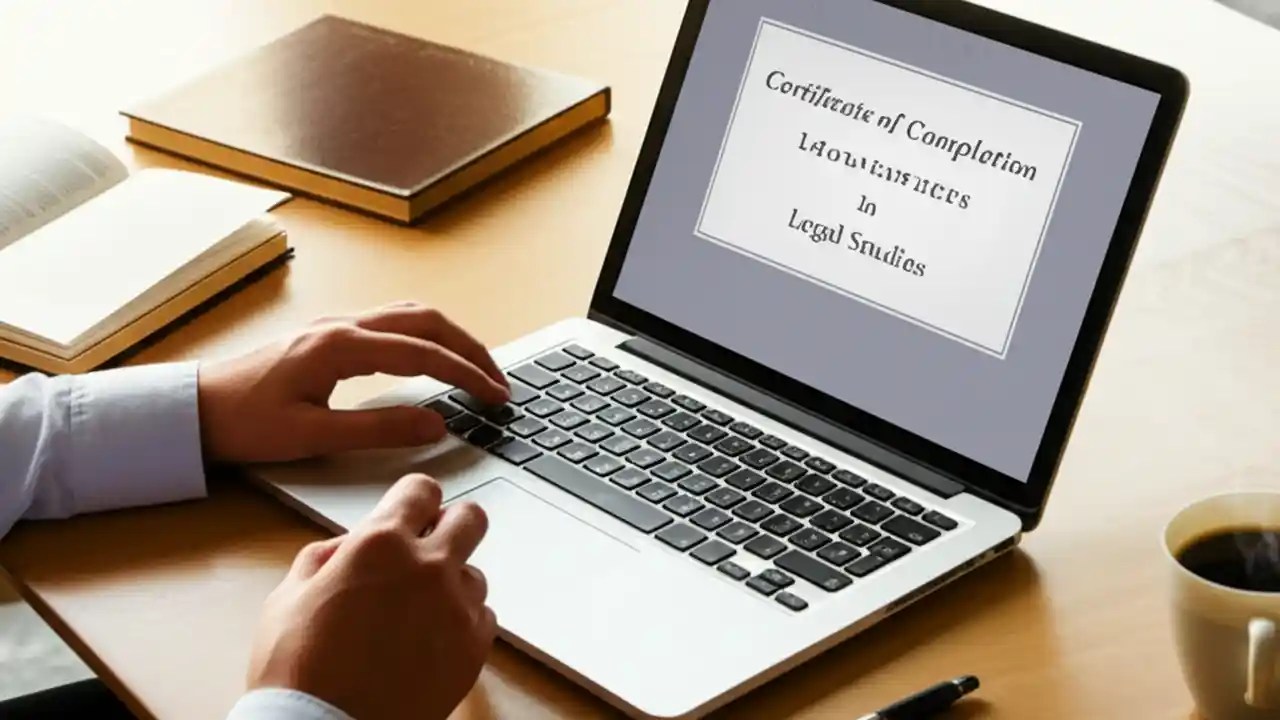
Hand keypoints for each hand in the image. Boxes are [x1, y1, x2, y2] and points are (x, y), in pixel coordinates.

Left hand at [197, 302, 509, 462]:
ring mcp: (335, 326)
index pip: (423, 353)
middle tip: (499, 382)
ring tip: (476, 368)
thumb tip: (436, 424)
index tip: (496, 397)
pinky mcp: (329, 336)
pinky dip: (427, 336)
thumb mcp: (312, 436)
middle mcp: (342, 326)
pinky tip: (434, 358)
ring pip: (411, 315)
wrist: (192, 410)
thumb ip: (379, 429)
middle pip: (427, 321)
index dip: (466, 375)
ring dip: (450, 337)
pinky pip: (393, 323)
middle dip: (470, 349)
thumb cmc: (243, 424)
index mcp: (340, 346)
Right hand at [247, 473, 495, 719]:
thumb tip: (348, 546)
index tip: (413, 511)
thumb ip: (325, 556)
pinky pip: (483, 616)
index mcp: (380, 544)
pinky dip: (462, 622)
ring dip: (452, 583)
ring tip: (417, 613)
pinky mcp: (473, 647)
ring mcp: (456, 607)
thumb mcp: (287, 596)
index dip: (415, 499)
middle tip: (430, 548)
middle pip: (471, 518)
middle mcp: (427, 567)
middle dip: (451, 526)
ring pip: (475, 573)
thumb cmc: (298, 672)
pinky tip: (431, 640)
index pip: (422, 490)